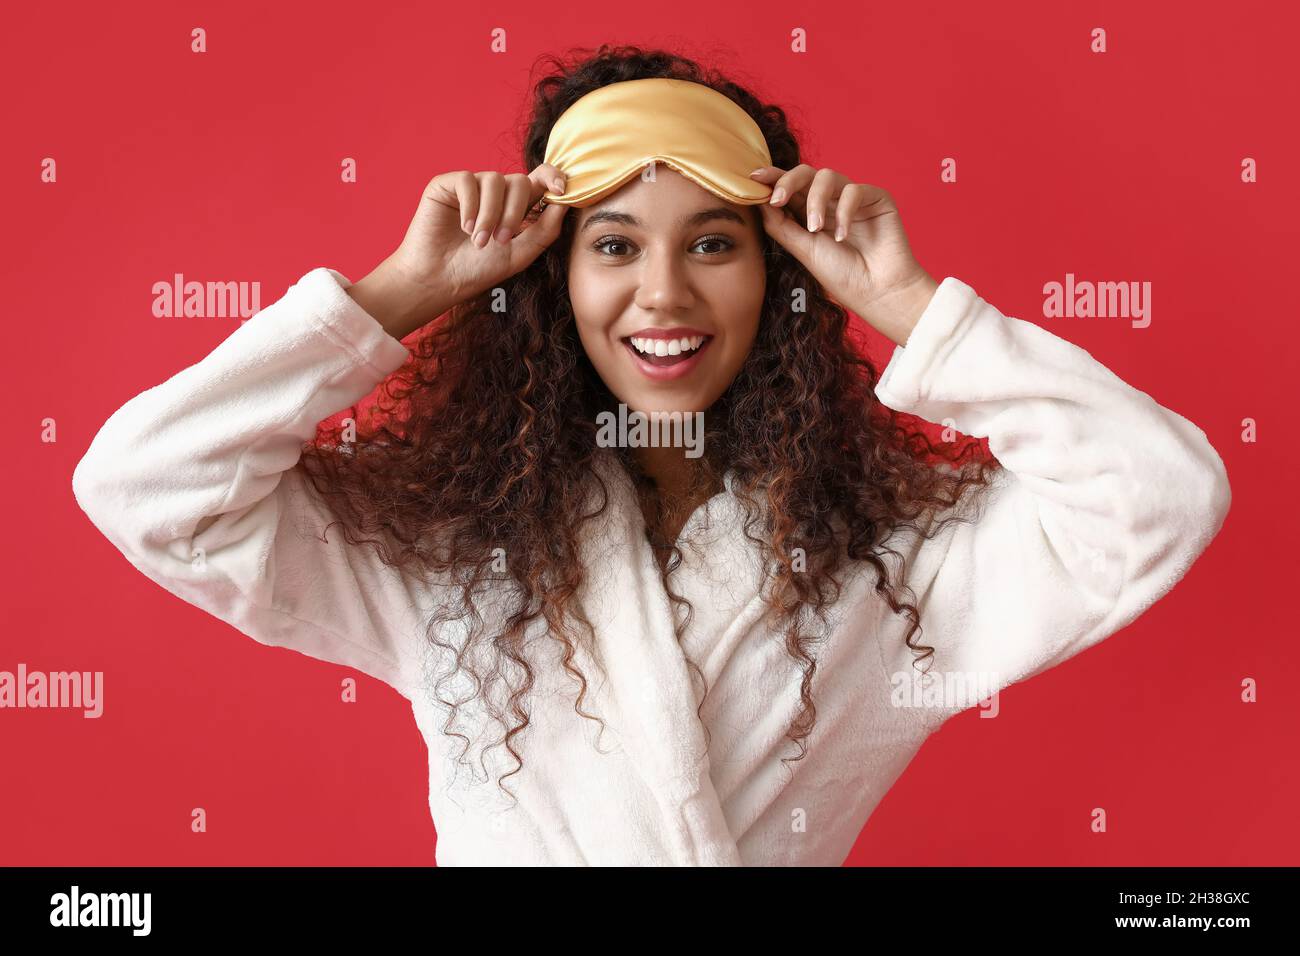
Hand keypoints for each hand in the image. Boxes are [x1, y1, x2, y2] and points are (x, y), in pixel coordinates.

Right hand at [351, 165, 570, 338]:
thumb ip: (545, 230)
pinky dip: (470, 206)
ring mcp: (472, 187)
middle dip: (515, 212)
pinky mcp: (447, 185)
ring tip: (478, 241)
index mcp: (516, 206)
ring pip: (494, 179)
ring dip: (490, 214)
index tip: (560, 190)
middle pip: (519, 181)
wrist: (439, 279)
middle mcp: (496, 193)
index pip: (539, 178)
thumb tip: (565, 202)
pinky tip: (464, 227)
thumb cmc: (478, 270)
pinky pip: (467, 180)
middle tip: (501, 241)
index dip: (552, 176)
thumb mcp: (519, 254)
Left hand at [751, 165, 937, 346]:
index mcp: (810, 213)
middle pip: (806, 174)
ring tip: (816, 229)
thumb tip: (759, 200)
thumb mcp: (803, 250)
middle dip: (787, 182)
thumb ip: (781, 225)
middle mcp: (831, 202)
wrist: (877, 292)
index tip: (752, 178)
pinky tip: (842, 235)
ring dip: (815, 200)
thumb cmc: (842, 276)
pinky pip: (854, 190)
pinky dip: (844, 210)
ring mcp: (853, 199)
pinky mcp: (876, 198)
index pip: (790, 188)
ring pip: (827, 176)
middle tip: (777, 199)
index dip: (772, 179)